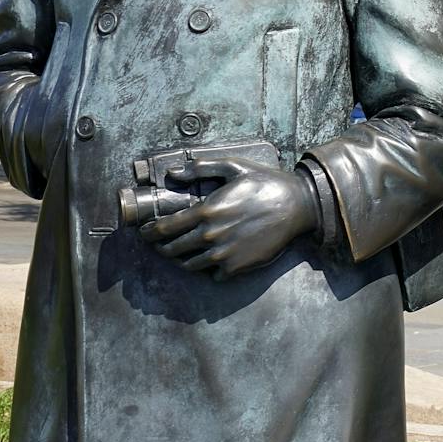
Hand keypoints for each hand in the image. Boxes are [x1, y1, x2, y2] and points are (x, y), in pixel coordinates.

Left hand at [140, 154, 317, 277]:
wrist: (298, 206)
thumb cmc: (266, 183)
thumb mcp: (233, 167)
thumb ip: (200, 169)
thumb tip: (172, 174)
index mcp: (205, 212)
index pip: (164, 228)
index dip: (149, 232)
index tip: (145, 232)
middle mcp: (210, 236)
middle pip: (172, 249)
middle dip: (161, 247)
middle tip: (161, 244)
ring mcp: (223, 254)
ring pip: (189, 265)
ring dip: (182, 260)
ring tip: (182, 254)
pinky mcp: (238, 266)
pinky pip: (213, 274)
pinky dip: (210, 269)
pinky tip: (213, 260)